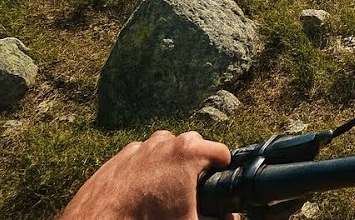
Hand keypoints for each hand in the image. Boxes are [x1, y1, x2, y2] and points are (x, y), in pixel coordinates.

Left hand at [58, 130, 230, 219]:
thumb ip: (220, 219)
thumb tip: (233, 218)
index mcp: (189, 152)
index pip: (222, 152)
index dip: (226, 169)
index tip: (221, 181)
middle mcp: (166, 142)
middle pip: (195, 145)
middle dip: (198, 164)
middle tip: (195, 189)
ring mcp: (141, 147)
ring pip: (167, 149)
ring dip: (172, 164)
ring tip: (168, 191)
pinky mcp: (121, 156)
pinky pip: (143, 157)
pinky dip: (148, 169)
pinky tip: (145, 192)